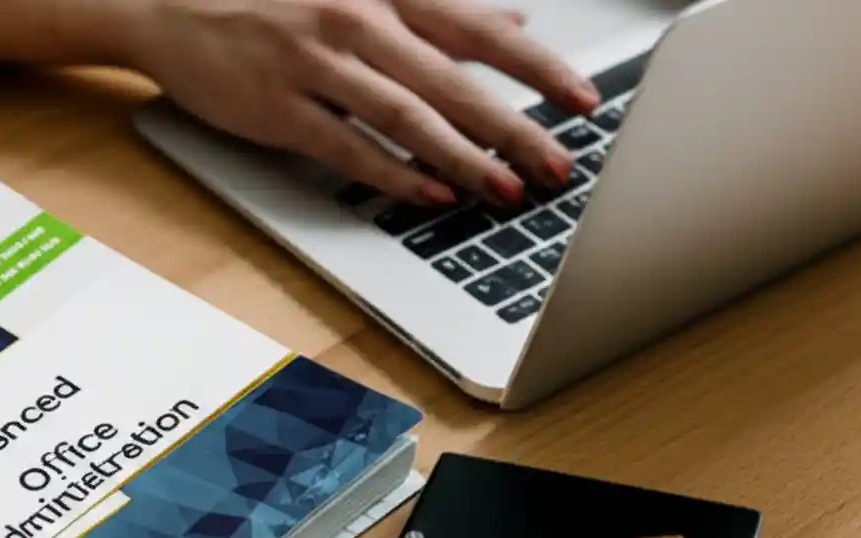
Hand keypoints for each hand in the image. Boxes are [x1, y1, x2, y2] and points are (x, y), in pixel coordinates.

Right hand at [124, 0, 600, 205]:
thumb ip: (441, 3)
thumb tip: (515, 14)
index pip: (480, 28)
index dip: (538, 67)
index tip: (583, 101)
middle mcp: (357, 18)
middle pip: (454, 79)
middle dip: (515, 126)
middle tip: (560, 165)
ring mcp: (314, 60)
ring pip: (405, 114)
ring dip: (463, 156)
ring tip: (508, 189)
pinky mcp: (276, 104)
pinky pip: (345, 145)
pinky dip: (392, 173)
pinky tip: (431, 196)